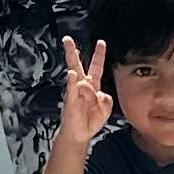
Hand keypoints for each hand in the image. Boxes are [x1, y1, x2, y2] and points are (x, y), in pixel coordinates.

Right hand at [57, 35, 112, 150]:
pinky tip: (71, 74)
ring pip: (83, 81)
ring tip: (89, 106)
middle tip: (66, 39)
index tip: (101, 42)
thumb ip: (107, 100)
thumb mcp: (106, 110)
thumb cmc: (91, 121)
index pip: (96, 67)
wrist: (79, 135)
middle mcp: (82, 86)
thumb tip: (99, 93)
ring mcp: (74, 91)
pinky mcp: (70, 99)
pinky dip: (71, 80)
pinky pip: (71, 87)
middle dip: (72, 51)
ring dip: (90, 93)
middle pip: (77, 64)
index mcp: (92, 86)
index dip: (99, 55)